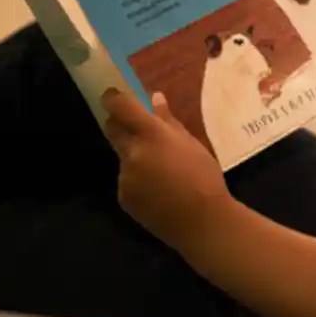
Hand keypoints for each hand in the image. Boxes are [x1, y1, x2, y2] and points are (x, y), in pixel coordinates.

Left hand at [102, 88, 232, 249]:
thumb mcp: (192, 144)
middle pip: (111, 129)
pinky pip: (126, 180)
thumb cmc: (204, 177)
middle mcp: (132, 153)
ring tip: (161, 172)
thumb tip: (155, 98)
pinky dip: (138, 180)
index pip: (120, 107)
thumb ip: (169, 121)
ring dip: (135, 157)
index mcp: (151, 135)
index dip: (112, 98)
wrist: (201, 221)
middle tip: (137, 129)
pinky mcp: (123, 196)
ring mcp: (124, 176)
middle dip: (119, 124)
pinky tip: (158, 191)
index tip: (112, 94)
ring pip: (123, 157)